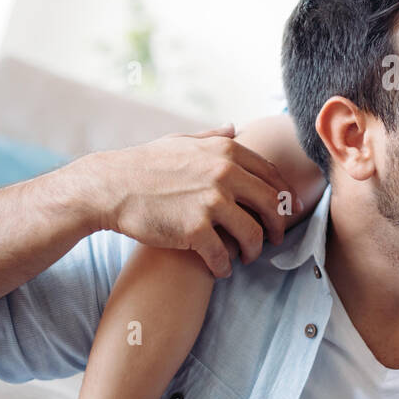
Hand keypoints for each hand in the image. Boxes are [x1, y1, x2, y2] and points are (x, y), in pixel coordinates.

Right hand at [73, 125, 303, 278]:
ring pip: (253, 234)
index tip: (288, 211)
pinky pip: (223, 255)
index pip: (272, 175)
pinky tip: (221, 270)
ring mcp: (211, 201)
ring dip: (254, 251)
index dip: (284, 196)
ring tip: (248, 257)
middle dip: (278, 226)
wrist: (110, 187)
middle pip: (271, 205)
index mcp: (226, 151)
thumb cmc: (145, 164)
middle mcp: (225, 173)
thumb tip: (235, 128)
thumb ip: (213, 136)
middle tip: (275, 239)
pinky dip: (225, 267)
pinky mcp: (194, 229)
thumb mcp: (182, 140)